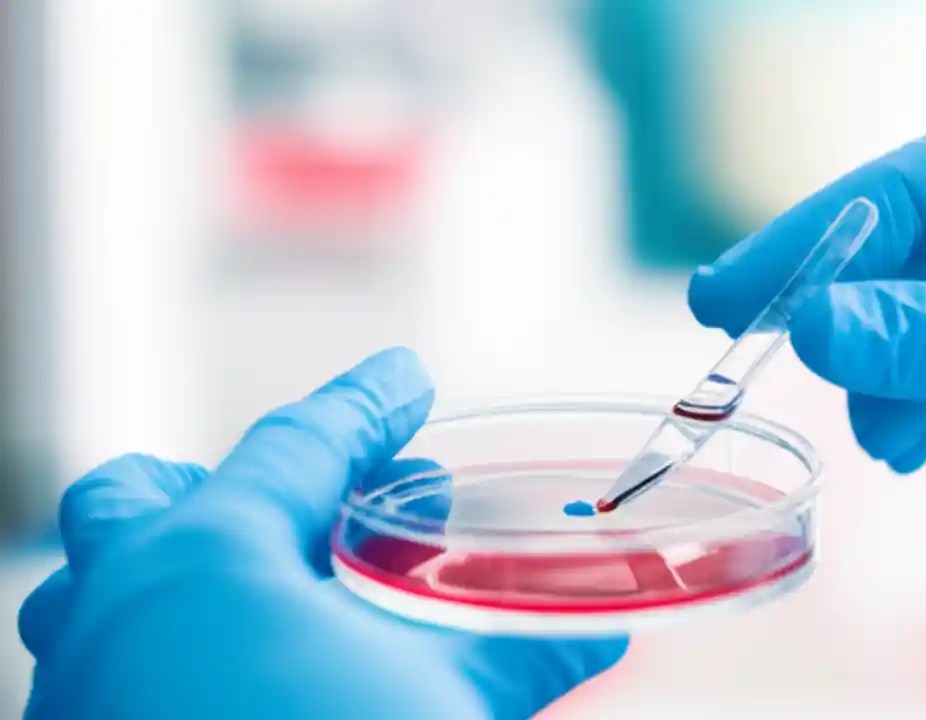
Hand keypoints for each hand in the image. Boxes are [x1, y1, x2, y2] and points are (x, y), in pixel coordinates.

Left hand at [18, 348, 625, 719]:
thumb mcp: (442, 705)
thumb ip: (520, 655)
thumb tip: (606, 633)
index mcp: (208, 558)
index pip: (298, 444)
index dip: (365, 406)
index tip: (406, 380)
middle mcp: (118, 607)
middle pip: (135, 497)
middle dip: (209, 477)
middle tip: (295, 497)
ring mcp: (83, 686)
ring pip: (87, 590)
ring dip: (159, 568)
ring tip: (247, 585)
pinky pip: (97, 669)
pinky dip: (155, 649)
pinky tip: (227, 679)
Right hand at [687, 98, 925, 605]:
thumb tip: (808, 328)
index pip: (908, 185)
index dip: (811, 239)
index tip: (733, 295)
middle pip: (884, 241)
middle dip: (827, 303)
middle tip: (736, 337)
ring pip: (886, 305)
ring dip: (868, 372)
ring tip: (892, 441)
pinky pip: (909, 354)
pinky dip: (893, 400)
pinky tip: (909, 444)